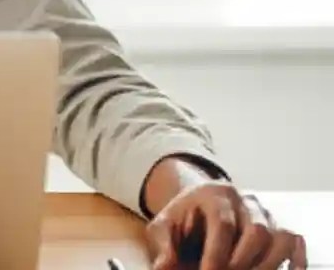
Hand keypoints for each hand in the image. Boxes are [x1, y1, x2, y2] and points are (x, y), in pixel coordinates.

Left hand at [146, 181, 306, 269]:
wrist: (196, 208)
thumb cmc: (180, 220)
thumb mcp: (162, 226)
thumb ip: (163, 244)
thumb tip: (163, 267)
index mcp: (214, 194)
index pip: (223, 224)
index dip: (217, 253)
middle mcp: (245, 200)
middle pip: (257, 231)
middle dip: (242, 262)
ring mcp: (265, 213)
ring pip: (279, 238)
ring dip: (266, 265)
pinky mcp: (278, 227)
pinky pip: (294, 242)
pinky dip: (294, 261)